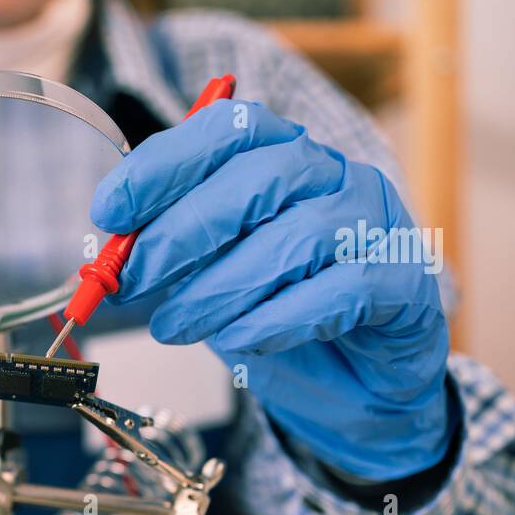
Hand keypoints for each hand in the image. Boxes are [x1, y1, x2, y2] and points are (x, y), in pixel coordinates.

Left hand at [91, 100, 450, 480]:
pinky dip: (276, 319)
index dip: (162, 165)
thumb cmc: (282, 314)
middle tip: (133, 279)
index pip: (226, 130)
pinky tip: (238, 340)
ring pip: (295, 238)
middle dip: (182, 229)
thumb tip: (111, 254)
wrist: (362, 384)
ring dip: (218, 287)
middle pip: (259, 176)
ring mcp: (376, 225)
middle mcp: (336, 177)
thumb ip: (175, 252)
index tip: (109, 211)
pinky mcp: (404, 283)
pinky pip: (340, 290)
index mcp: (285, 157)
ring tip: (173, 325)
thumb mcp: (215, 275)